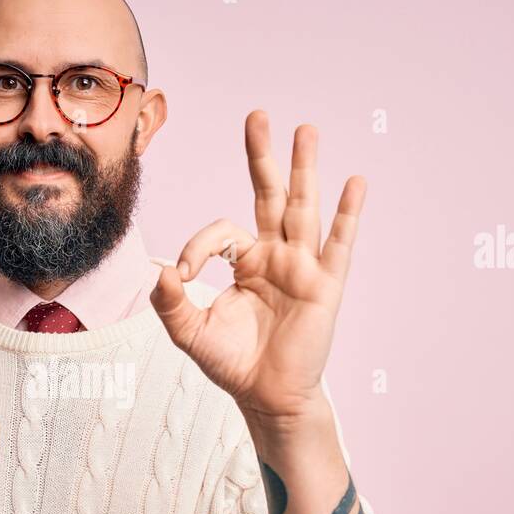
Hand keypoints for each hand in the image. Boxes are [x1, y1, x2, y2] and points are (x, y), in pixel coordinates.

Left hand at [150, 112, 365, 423]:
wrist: (267, 397)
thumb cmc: (233, 363)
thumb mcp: (190, 333)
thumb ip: (170, 304)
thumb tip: (159, 272)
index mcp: (246, 262)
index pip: (221, 233)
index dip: (198, 247)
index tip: (183, 276)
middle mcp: (276, 256)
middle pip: (269, 195)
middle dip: (263, 157)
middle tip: (258, 116)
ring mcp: (303, 267)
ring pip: (303, 209)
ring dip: (305, 169)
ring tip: (306, 130)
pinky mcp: (325, 286)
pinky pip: (338, 245)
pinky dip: (348, 215)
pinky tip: (354, 183)